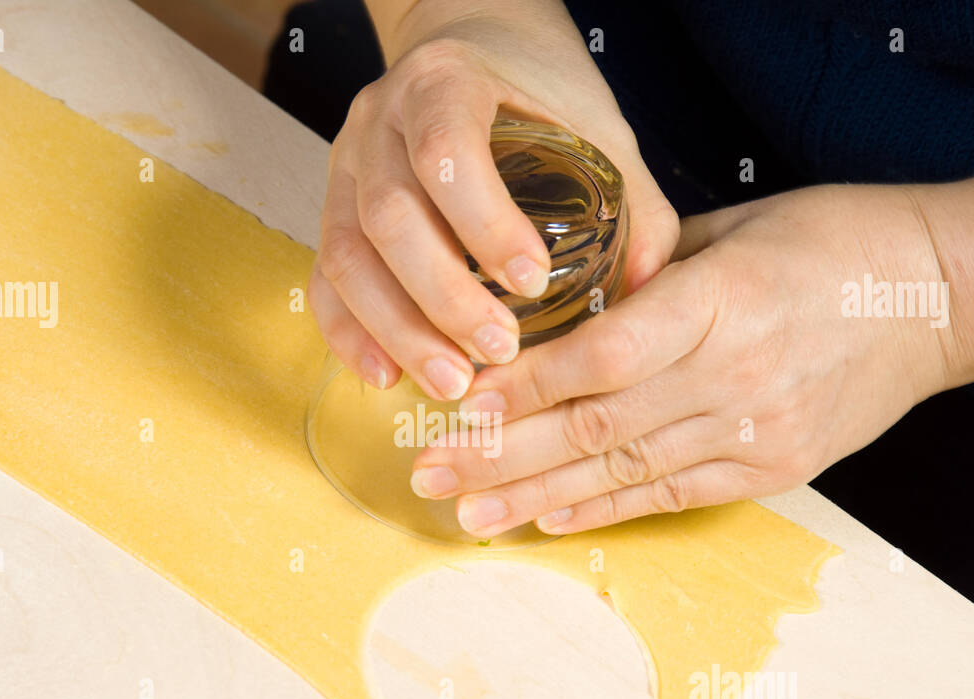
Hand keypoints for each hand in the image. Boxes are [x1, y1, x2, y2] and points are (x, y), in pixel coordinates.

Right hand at [307, 2, 676, 400]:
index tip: (531, 281)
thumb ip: (633, 199)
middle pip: (388, 218)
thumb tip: (647, 284)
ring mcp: (347, 165)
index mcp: (445, 84)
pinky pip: (326, 275)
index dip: (484, 224)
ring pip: (348, 256)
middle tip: (496, 354)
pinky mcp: (334, 207)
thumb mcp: (595, 122)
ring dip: (397, 329)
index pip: (446, 154)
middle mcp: (380, 121)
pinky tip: (386, 375)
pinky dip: (350, 331)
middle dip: (442, 298)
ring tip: (450, 383)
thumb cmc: (536, 86)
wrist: (470, 40)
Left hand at [411, 184, 953, 534]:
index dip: (523, 389)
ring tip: (469, 517)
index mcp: (721, 300)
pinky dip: (605, 507)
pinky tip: (548, 519)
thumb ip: (650, 271)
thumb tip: (565, 304)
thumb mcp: (738, 227)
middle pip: (596, 425)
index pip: (601, 357)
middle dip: (502, 455)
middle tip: (431, 476)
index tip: (456, 407)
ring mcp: (756, 430)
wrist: (942, 298)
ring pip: (625, 471)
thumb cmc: (835, 243)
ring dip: (537, 497)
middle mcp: (734, 374)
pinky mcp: (774, 467)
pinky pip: (673, 494)